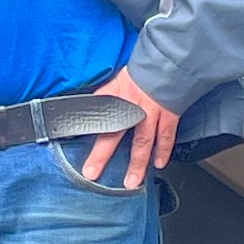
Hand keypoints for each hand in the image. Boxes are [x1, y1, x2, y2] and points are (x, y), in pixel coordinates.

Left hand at [80, 69, 183, 187]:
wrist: (169, 62)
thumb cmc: (142, 71)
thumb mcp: (117, 79)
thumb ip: (105, 94)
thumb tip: (88, 105)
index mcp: (116, 95)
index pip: (96, 115)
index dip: (84, 129)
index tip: (73, 140)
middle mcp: (132, 106)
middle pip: (113, 133)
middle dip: (102, 155)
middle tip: (92, 173)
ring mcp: (151, 112)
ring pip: (142, 142)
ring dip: (137, 163)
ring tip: (131, 182)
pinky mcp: (169, 115)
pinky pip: (166, 137)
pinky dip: (163, 151)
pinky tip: (159, 164)